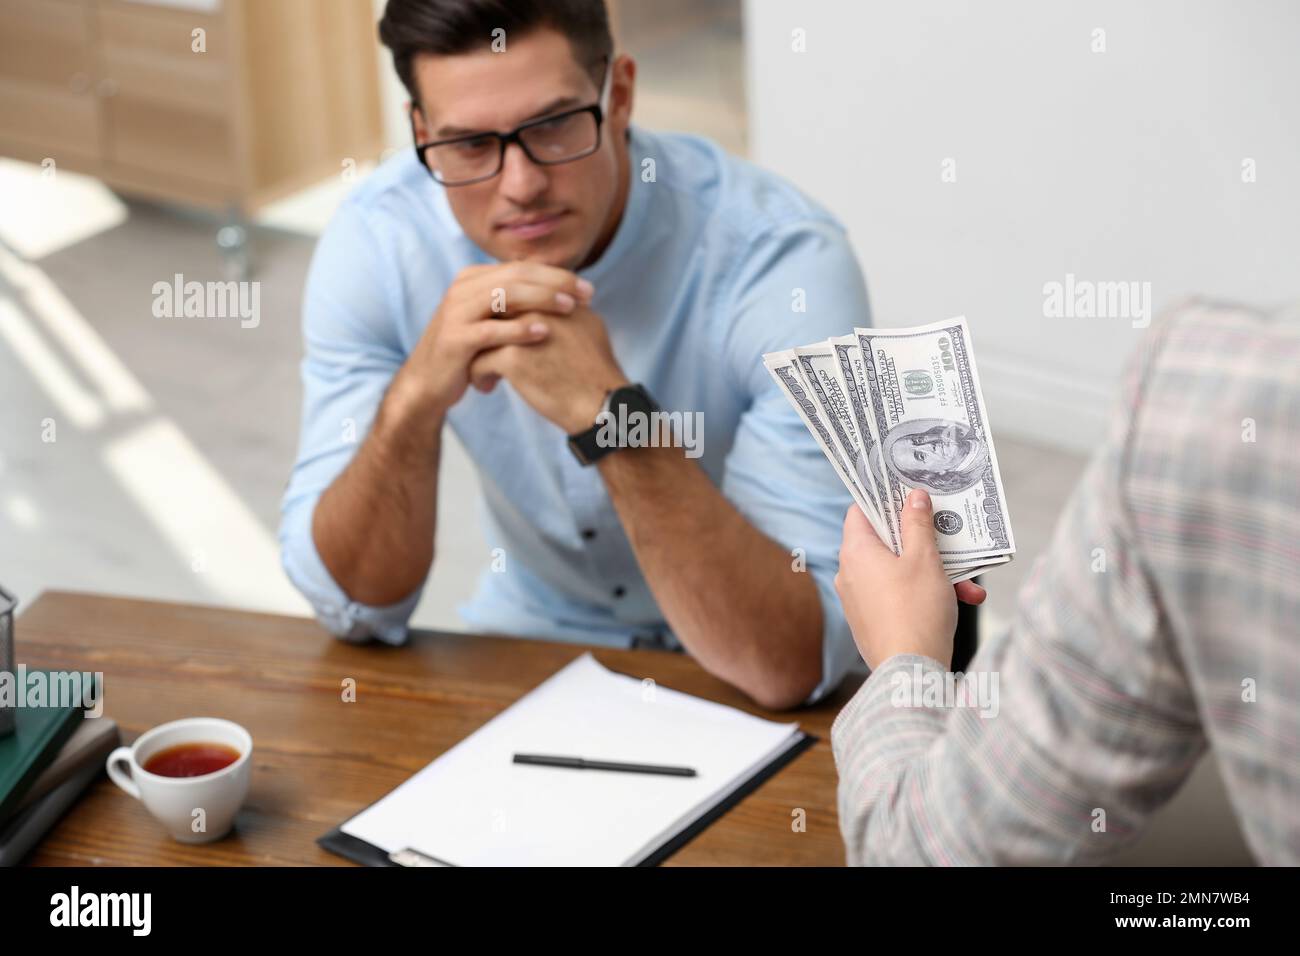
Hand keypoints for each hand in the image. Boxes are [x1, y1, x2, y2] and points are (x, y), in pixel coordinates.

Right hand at [388, 261, 593, 419]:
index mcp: (473, 279)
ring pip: (505, 295)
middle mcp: (463, 288)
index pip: (522, 267)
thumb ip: (517, 304)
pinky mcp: (454, 338)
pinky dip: (519, 329)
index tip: (588, 290)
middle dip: (556, 283)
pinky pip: (492, 330)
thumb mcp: (492, 321)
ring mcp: (456, 311)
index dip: (558, 275)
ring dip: (542, 299)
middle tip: (587, 295)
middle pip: (517, 275)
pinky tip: (544, 332)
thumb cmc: (470, 352)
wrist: (429, 382)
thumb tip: (560, 290)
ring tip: (570, 308)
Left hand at [467, 303, 628, 433]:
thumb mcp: (589, 327)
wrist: (601, 405)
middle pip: (494, 311)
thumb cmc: (596, 373)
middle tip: (484, 348)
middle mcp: (538, 309)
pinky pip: (479, 361)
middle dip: (486, 329)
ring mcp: (522, 331)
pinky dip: (478, 375)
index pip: (516, 294)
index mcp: (556, 299)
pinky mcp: (512, 358)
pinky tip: (487, 387)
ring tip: (483, 369)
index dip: (504, 315)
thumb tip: (556, 302)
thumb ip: (568, 310)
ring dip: (478, 351)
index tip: (502, 334)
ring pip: (482, 334)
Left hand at [834, 488, 986, 669]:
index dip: (884, 500)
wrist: (910, 673)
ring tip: (968, 582)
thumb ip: (918, 524)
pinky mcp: (872, 620)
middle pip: (885, 541)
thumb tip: (913, 497)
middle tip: (948, 536)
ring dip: (934, 571)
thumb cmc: (916, 611)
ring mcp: (859, 599)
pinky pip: (899, 595)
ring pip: (898, 571)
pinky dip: (925, 593)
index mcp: (855, 552)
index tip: (910, 496)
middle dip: (922, 540)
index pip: (860, 511)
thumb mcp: (925, 559)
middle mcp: (850, 573)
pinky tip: (963, 601)